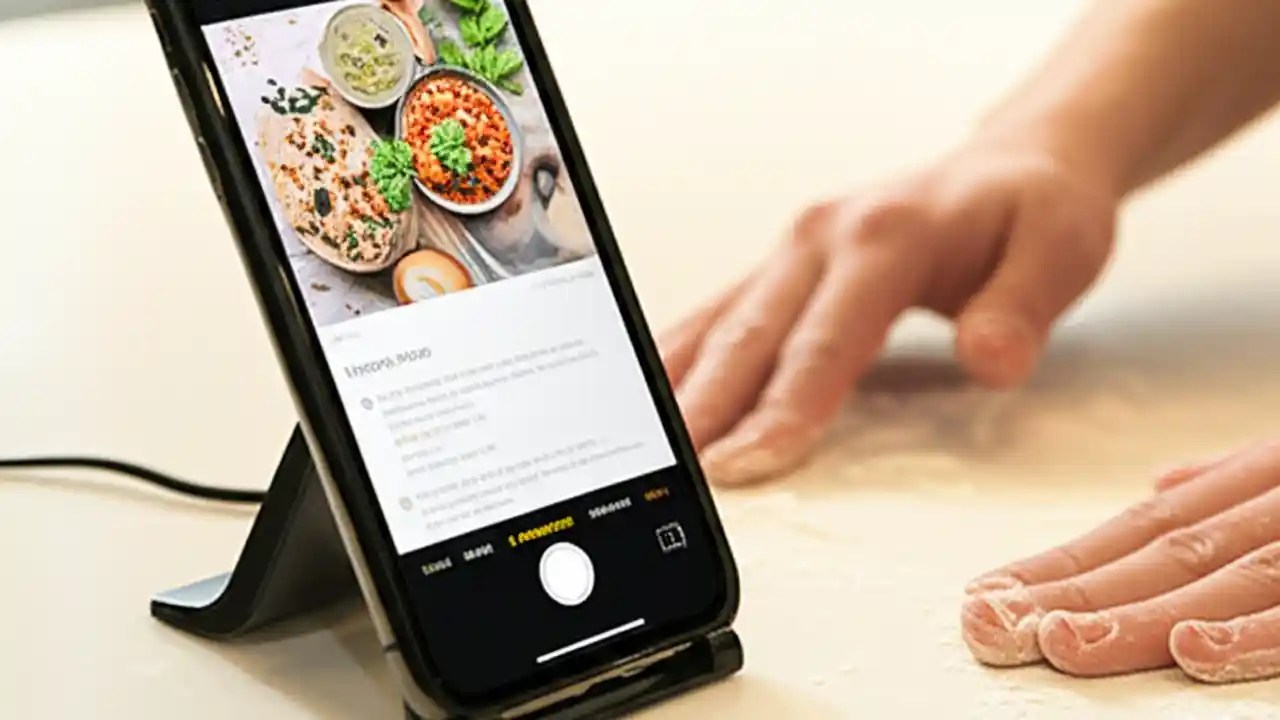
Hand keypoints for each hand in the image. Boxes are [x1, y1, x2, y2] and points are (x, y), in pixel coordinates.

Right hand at [660, 138, 1117, 483]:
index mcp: (884, 235)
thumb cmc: (1033, 211)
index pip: (825, 339)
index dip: (785, 406)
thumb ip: (1023, 306)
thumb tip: (989, 360)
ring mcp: (794, 247)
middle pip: (752, 335)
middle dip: (710, 408)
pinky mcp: (783, 263)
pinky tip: (653, 394)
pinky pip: (719, 312)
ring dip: (681, 385)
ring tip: (642, 444)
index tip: (748, 462)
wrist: (1010, 163)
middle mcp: (822, 235)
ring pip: (721, 323)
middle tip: (677, 475)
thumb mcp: (1060, 247)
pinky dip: (680, 355)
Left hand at [962, 439, 1279, 682]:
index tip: (989, 591)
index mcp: (1260, 482)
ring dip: (1134, 616)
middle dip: (1070, 593)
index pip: (1145, 527)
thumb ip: (1232, 483)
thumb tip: (1164, 484)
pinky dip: (1249, 633)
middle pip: (1161, 554)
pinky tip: (1189, 648)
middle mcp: (1275, 507)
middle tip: (991, 623)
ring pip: (1219, 580)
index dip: (1064, 562)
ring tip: (1058, 641)